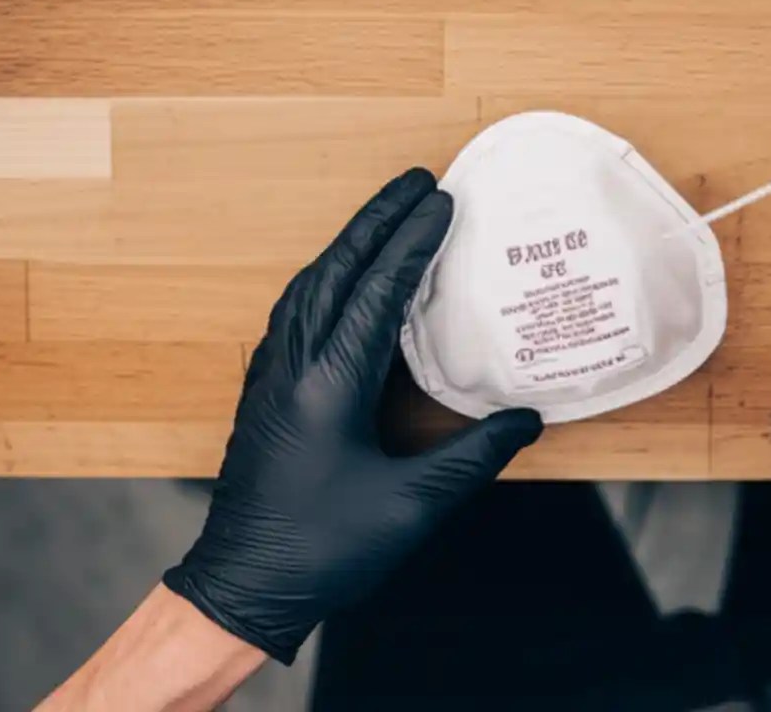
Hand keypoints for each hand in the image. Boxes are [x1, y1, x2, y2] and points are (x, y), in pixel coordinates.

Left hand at [163, 168, 542, 662]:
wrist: (242, 587)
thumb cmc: (325, 549)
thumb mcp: (414, 506)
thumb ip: (475, 457)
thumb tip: (528, 420)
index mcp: (331, 384)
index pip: (377, 291)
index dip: (412, 242)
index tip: (442, 200)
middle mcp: (294, 365)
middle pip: (334, 270)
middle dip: (376, 220)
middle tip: (413, 182)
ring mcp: (272, 375)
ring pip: (308, 286)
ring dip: (348, 244)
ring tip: (385, 217)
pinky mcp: (265, 392)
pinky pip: (296, 311)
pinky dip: (325, 278)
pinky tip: (342, 280)